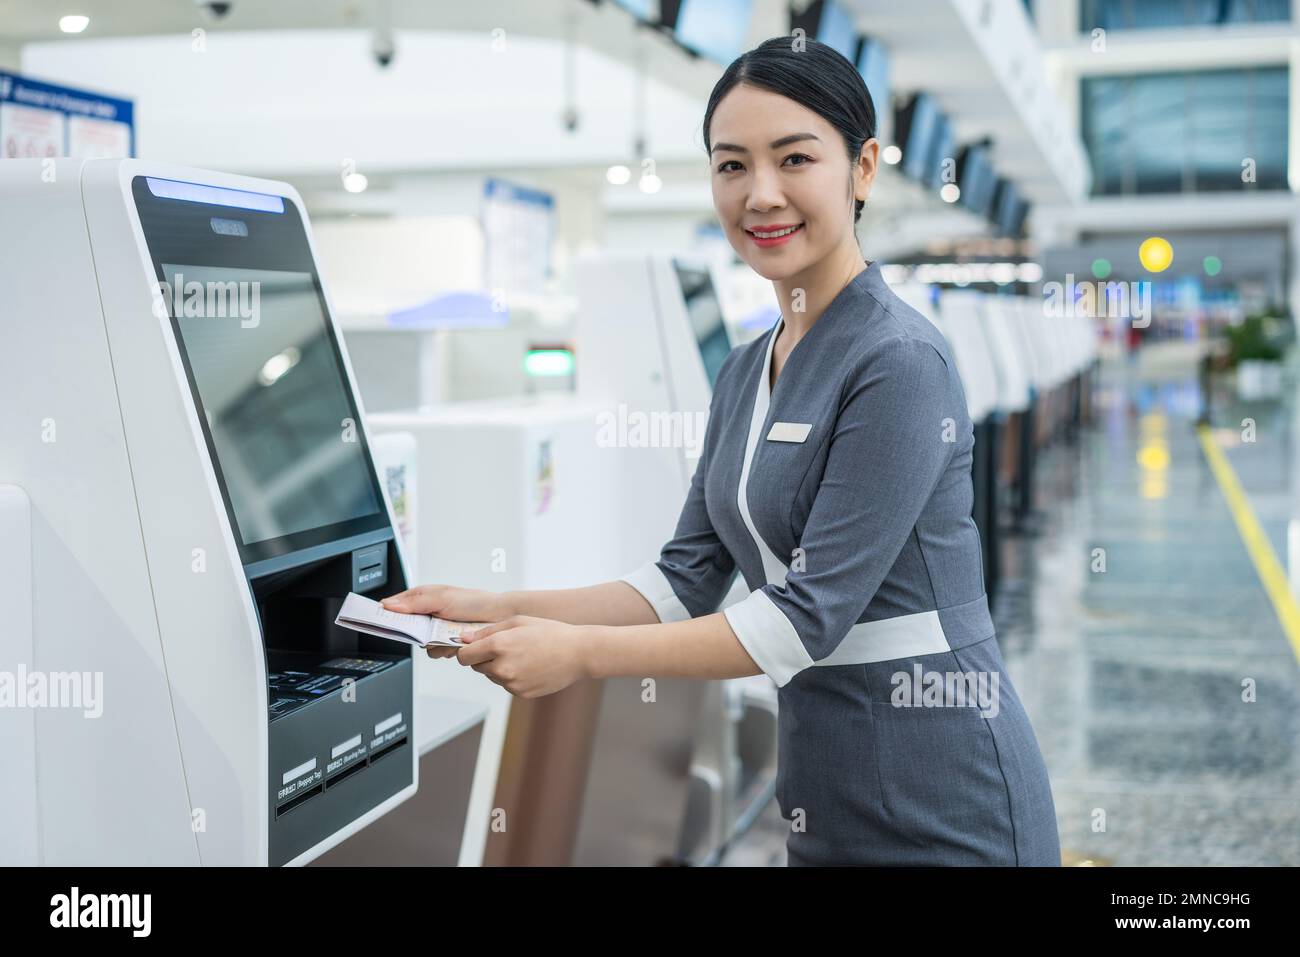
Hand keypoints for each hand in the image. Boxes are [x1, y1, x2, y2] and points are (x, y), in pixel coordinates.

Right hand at [382, 584, 513, 660]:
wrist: (497, 618)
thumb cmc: (473, 602)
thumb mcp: (442, 597)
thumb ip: (415, 602)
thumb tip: (389, 604)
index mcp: (423, 599)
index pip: (395, 606)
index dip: (386, 614)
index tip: (379, 619)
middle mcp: (428, 615)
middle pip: (407, 630)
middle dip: (418, 632)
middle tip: (430, 627)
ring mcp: (436, 631)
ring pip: (422, 644)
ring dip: (435, 642)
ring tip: (449, 633)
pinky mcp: (446, 644)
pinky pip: (437, 652)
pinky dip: (445, 649)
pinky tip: (455, 642)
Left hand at [455, 615, 590, 697]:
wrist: (578, 653)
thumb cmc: (550, 632)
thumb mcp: (518, 621)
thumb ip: (487, 631)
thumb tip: (464, 639)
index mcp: (499, 646)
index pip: (464, 656)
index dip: (467, 651)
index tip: (474, 647)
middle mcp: (502, 667)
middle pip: (476, 667)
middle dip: (483, 658)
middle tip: (505, 648)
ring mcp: (512, 683)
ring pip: (492, 676)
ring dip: (499, 668)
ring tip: (522, 656)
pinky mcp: (521, 693)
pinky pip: (507, 685)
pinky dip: (512, 677)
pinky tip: (530, 666)